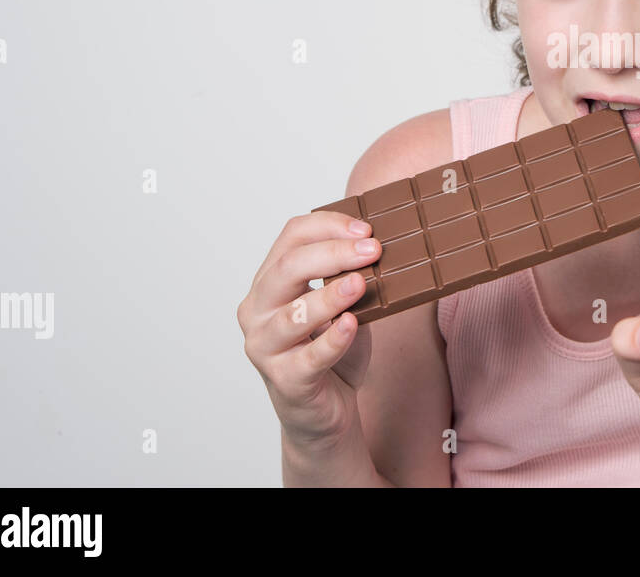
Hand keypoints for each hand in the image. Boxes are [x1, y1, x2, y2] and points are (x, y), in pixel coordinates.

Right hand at [237, 210, 381, 446]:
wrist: (325, 412)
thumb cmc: (332, 353)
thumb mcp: (343, 307)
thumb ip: (351, 278)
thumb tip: (381, 248)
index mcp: (269, 283)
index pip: (290, 238)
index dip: (327, 226)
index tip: (366, 228)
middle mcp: (258, 311)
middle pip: (287, 269)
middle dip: (332, 254)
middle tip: (372, 250)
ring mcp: (266, 348)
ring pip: (293, 315)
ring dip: (330, 295)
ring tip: (361, 283)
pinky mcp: (285, 381)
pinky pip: (309, 357)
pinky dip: (332, 339)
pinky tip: (351, 325)